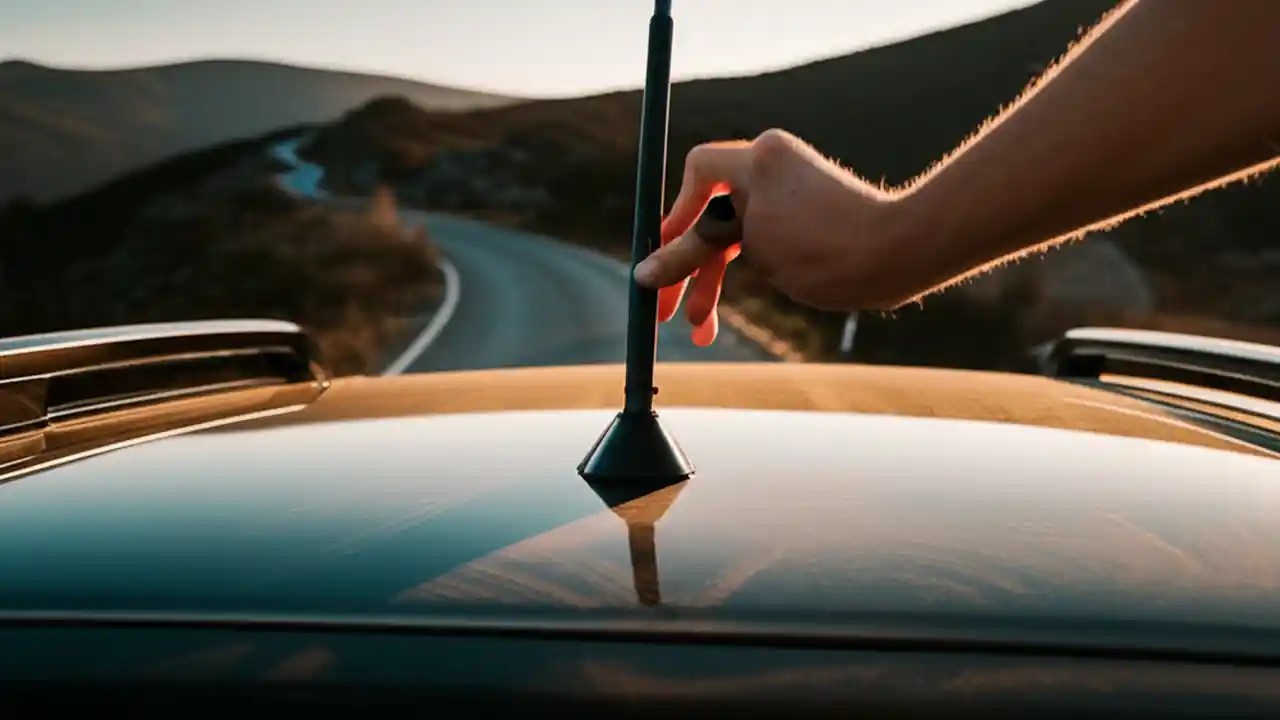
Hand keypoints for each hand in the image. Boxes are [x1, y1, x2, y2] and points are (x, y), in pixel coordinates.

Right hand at [635, 129, 908, 345]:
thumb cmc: (832, 247)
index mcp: (759, 158)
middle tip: (663, 313)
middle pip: (709, 215)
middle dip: (686, 267)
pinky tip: (735, 310)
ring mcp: (788, 194)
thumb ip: (696, 253)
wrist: (901, 255)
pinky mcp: (802, 220)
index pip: (696, 175)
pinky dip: (742, 276)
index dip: (673, 218)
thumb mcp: (752, 251)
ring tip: (701, 332)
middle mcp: (772, 167)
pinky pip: (756, 244)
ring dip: (711, 284)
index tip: (660, 263)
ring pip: (731, 238)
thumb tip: (644, 272)